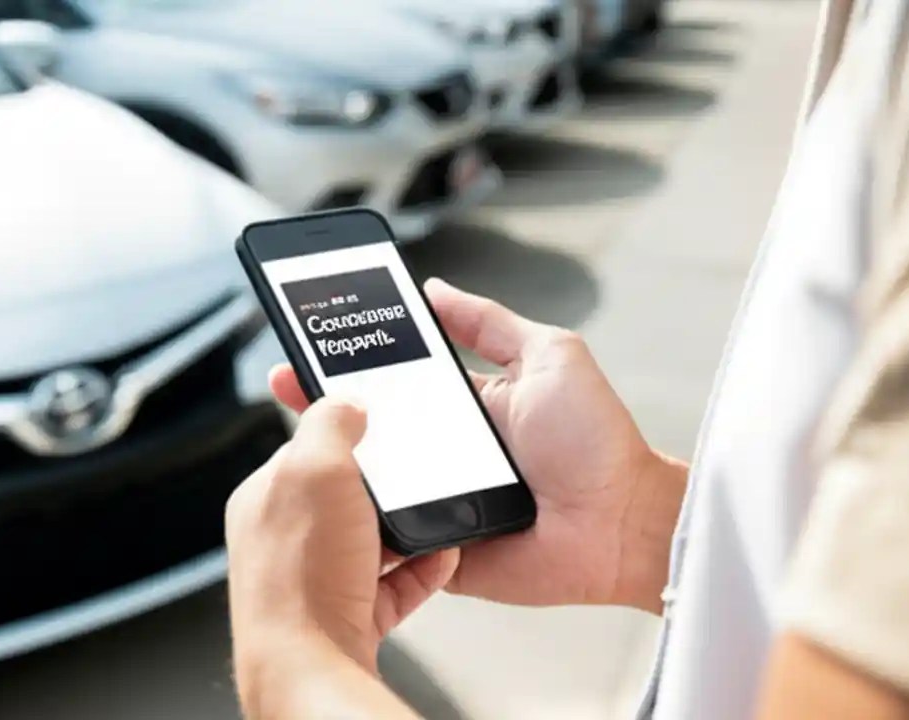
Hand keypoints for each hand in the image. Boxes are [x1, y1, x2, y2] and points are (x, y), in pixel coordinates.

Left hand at [225, 398, 458, 713]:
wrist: (311, 666)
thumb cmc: (301, 576)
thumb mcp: (316, 468)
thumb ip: (330, 423)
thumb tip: (344, 402)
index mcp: (265, 497)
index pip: (308, 449)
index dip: (348, 436)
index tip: (381, 428)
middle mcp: (285, 539)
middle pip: (347, 495)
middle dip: (387, 487)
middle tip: (415, 478)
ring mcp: (316, 580)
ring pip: (373, 540)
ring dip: (411, 529)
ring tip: (438, 517)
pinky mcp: (348, 614)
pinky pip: (395, 584)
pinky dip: (423, 570)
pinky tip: (442, 557)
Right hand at [268, 279, 686, 611]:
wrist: (622, 523)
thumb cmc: (597, 441)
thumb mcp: (548, 357)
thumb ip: (491, 324)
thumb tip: (435, 289)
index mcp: (463, 406)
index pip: (393, 380)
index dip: (354, 362)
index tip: (314, 340)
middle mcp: (443, 452)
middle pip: (371, 429)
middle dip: (325, 406)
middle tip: (287, 380)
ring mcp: (438, 501)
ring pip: (371, 482)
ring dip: (338, 463)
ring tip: (302, 437)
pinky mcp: (438, 548)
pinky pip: (390, 536)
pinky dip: (363, 522)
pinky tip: (333, 501)